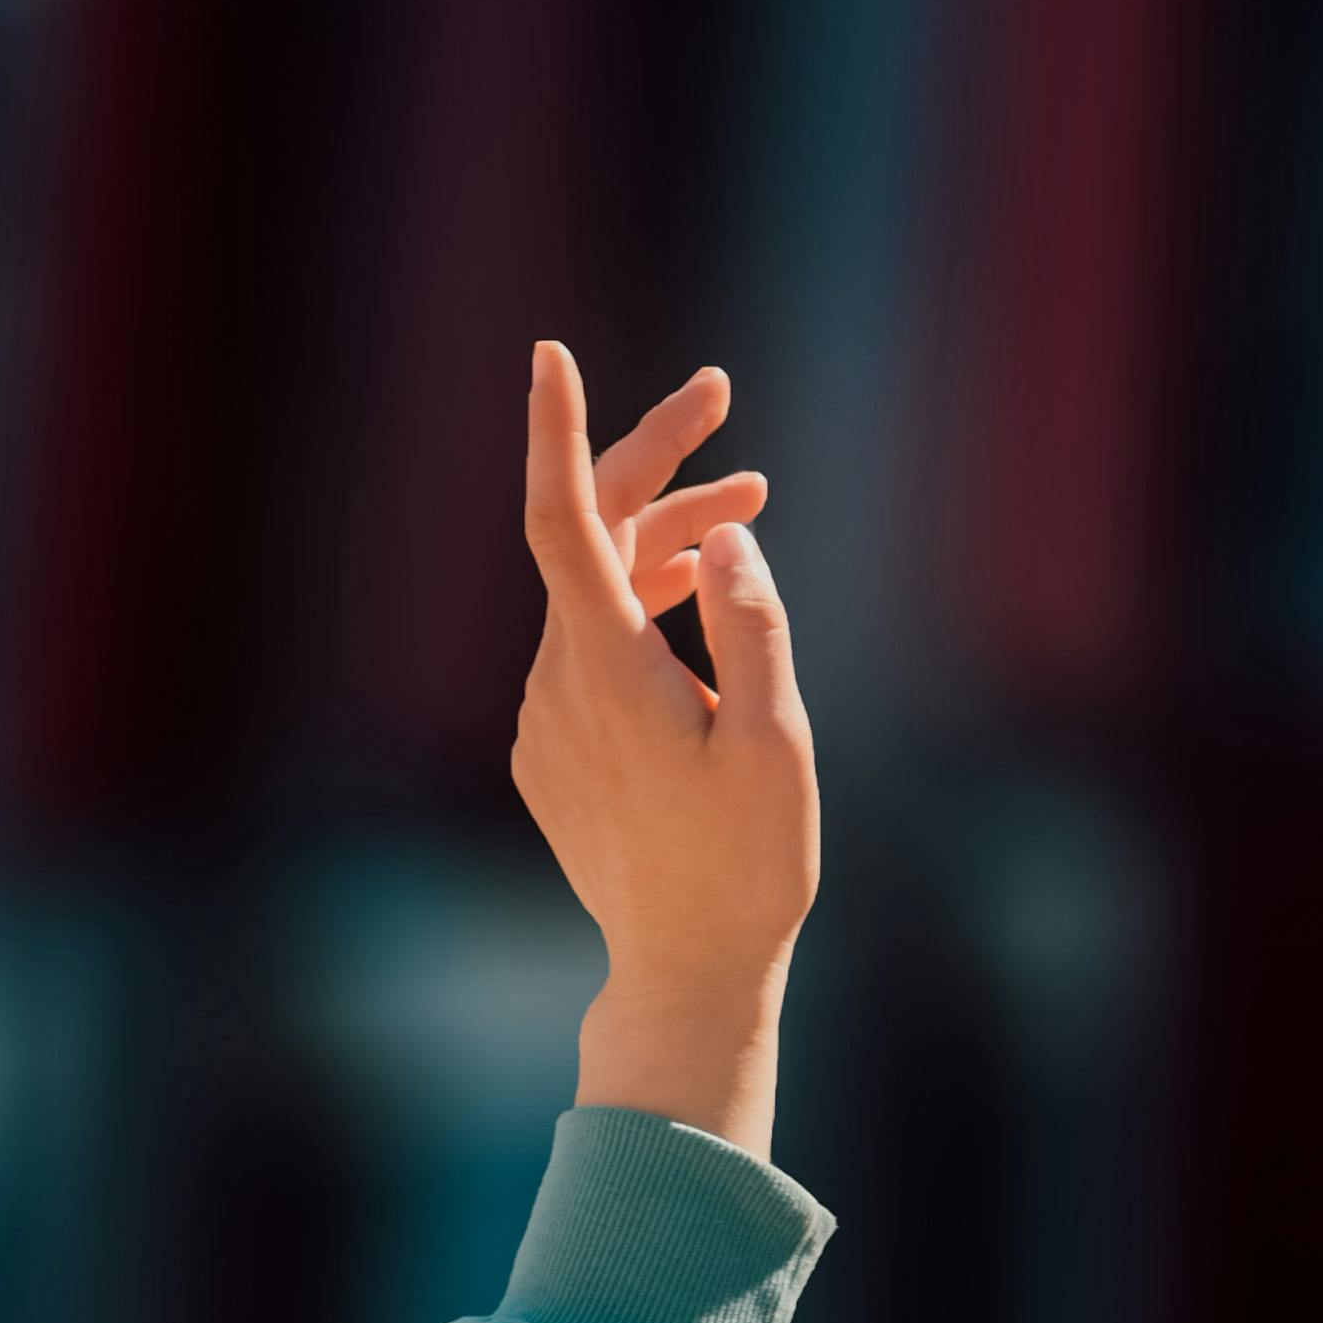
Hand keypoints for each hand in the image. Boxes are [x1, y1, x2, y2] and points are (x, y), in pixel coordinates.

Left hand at [512, 342, 819, 1161]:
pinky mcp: (553, 749)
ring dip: (667, 537)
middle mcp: (555, 685)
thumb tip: (729, 538)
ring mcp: (545, 720)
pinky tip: (700, 592)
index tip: (550, 353)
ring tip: (752, 504)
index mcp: (605, 671)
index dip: (559, 431)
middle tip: (726, 399)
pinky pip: (589, 647)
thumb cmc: (746, 864)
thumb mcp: (776, 739)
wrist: (684, 969)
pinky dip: (643, 603)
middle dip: (656, 461)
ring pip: (594, 592)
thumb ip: (753, 625)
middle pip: (589, 538)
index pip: (563, 521)